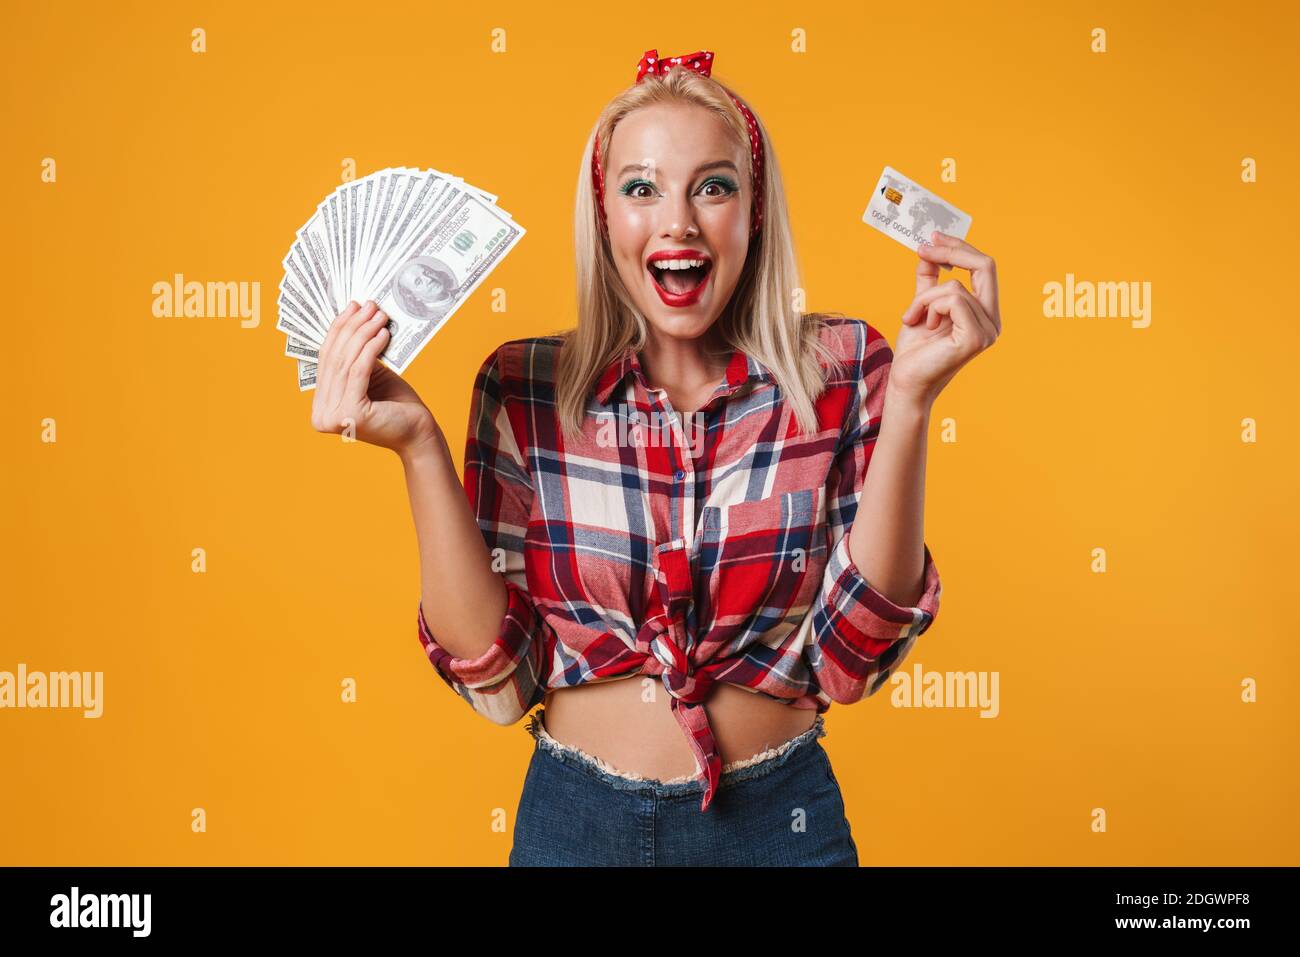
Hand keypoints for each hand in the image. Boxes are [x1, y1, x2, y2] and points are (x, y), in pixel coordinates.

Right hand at [310, 300, 438, 455]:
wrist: (418, 434)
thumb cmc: (395, 405)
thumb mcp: (370, 376)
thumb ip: (354, 357)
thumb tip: (352, 314)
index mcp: (321, 407)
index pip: (325, 359)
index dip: (339, 330)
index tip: (353, 307)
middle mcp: (321, 415)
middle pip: (335, 359)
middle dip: (352, 327)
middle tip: (369, 306)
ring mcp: (333, 416)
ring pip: (346, 362)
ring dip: (363, 334)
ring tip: (379, 316)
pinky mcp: (350, 414)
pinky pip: (359, 371)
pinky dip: (371, 349)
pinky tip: (383, 334)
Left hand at [889, 231, 1000, 407]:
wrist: (905, 380)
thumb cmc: (915, 348)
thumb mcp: (922, 304)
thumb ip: (929, 278)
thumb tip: (928, 248)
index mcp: (985, 311)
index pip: (984, 267)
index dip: (959, 247)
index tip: (932, 238)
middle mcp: (993, 321)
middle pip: (985, 265)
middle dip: (952, 251)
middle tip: (923, 247)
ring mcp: (988, 330)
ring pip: (956, 286)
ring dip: (925, 297)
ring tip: (913, 317)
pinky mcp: (976, 338)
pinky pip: (953, 300)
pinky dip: (929, 307)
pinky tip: (922, 325)